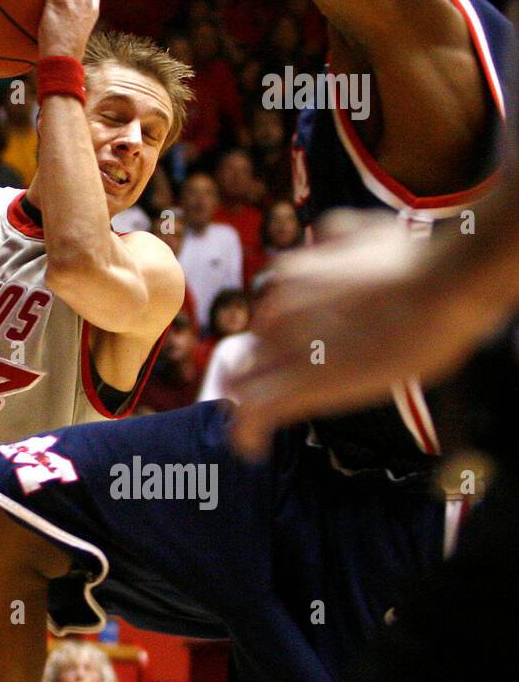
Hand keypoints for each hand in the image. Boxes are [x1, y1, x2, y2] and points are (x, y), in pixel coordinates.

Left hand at [228, 212, 492, 453]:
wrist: (435, 289)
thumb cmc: (413, 263)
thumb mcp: (366, 233)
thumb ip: (339, 238)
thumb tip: (329, 236)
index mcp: (287, 279)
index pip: (265, 318)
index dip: (273, 341)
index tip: (285, 354)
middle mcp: (275, 313)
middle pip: (254, 350)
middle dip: (260, 371)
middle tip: (273, 390)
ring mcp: (284, 350)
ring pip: (247, 382)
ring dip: (251, 402)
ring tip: (256, 423)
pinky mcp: (300, 386)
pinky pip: (257, 415)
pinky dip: (248, 434)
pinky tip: (251, 448)